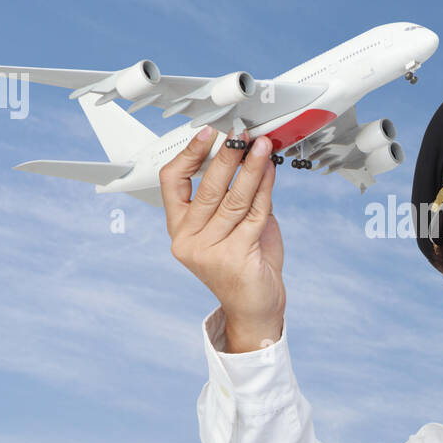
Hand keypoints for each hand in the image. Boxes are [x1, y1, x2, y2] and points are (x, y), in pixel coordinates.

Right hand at [160, 127, 285, 351]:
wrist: (255, 308)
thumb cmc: (245, 265)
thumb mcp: (232, 226)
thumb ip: (235, 196)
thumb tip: (250, 156)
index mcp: (179, 229)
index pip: (171, 182)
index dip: (189, 155)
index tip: (207, 135)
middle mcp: (188, 240)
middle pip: (207, 187)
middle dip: (227, 156)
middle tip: (241, 135)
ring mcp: (209, 250)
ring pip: (233, 198)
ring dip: (251, 168)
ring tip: (262, 147)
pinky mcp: (235, 256)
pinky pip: (254, 214)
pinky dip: (265, 190)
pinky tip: (271, 173)